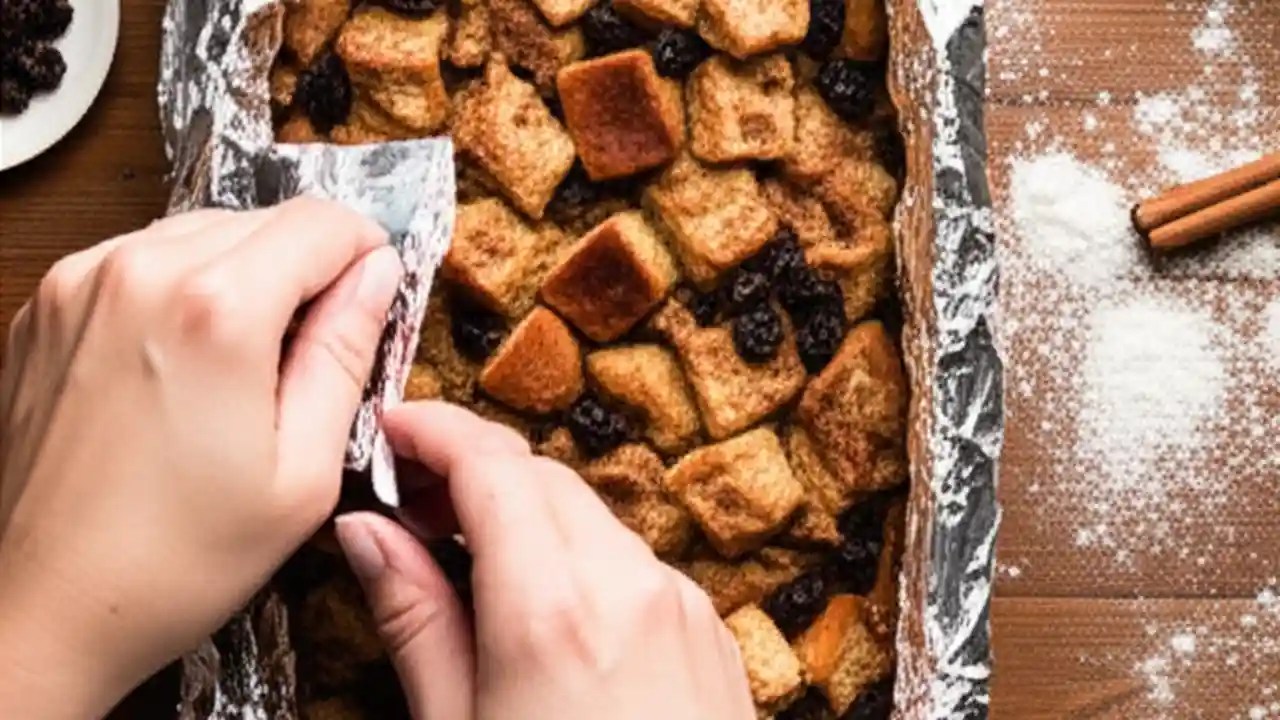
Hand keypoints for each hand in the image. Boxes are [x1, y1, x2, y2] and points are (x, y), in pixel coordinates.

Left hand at [0, 199, 402, 718]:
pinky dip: (182, 290)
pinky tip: (187, 366)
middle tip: (312, 351)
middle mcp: (138, 273)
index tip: (371, 297)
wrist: (42, 608)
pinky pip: (143, 261)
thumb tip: (377, 277)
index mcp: (214, 311)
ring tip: (246, 366)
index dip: (365, 254)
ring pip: (203, 232)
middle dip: (306, 270)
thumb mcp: (303, 472)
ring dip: (244, 276)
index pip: (322, 221)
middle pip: (264, 219)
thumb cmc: (171, 561)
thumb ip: (347, 353)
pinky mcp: (48, 305)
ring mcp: (81, 283)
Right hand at [334, 402, 755, 719]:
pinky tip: (538, 602)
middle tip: (406, 499)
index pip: (489, 465)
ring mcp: (682, 606)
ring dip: (524, 513)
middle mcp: (629, 587)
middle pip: (540, 477)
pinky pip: (631, 560)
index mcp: (554, 610)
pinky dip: (576, 554)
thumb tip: (368, 536)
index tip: (390, 430)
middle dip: (471, 469)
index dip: (432, 430)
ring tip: (464, 557)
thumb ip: (416, 618)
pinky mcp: (709, 632)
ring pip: (588, 514)